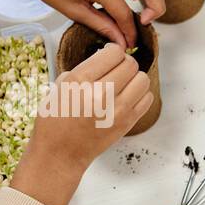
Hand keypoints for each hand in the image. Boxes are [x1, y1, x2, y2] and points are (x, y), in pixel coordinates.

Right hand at [11, 44, 153, 204]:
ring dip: (135, 78)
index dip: (112, 52)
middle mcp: (100, 94)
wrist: (61, 153)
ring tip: (123, 84)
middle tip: (116, 71)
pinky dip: (141, 94)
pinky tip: (127, 98)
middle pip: (131, 64)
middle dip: (124, 64)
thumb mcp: (59, 87)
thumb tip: (107, 55)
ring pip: (143, 79)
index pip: (113, 53)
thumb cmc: (56, 119)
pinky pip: (147, 98)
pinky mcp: (128, 122)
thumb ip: (84, 69)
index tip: (108, 56)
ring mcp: (117, 110)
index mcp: (80, 81)